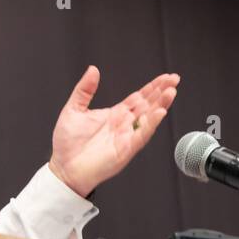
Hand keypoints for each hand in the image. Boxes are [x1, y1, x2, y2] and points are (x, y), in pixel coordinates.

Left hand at [48, 66, 179, 197]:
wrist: (64, 168)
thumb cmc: (68, 144)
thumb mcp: (74, 109)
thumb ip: (85, 89)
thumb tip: (93, 70)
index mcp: (114, 115)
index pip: (138, 98)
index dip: (152, 87)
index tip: (165, 77)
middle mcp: (124, 125)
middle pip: (148, 105)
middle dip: (162, 92)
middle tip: (174, 79)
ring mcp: (127, 137)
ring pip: (149, 118)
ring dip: (161, 105)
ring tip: (171, 92)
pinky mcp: (126, 149)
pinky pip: (141, 135)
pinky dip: (151, 124)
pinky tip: (159, 112)